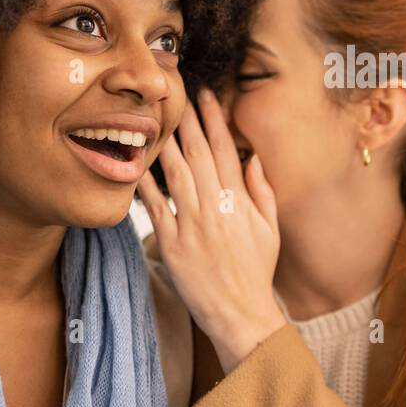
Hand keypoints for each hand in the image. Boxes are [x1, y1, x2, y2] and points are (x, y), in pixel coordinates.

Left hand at [136, 88, 285, 373]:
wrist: (240, 312)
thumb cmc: (256, 271)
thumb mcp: (270, 229)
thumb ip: (262, 191)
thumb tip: (252, 158)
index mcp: (239, 201)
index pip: (226, 149)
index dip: (215, 119)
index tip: (207, 95)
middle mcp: (215, 208)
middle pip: (198, 154)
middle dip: (187, 120)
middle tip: (176, 94)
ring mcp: (192, 226)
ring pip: (176, 174)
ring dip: (165, 143)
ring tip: (155, 118)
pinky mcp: (172, 245)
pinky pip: (156, 208)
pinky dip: (145, 185)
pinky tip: (135, 164)